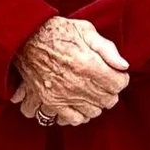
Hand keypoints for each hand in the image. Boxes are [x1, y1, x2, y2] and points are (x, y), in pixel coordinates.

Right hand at [13, 16, 128, 126]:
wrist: (26, 38)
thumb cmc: (58, 32)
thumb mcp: (85, 30)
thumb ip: (107, 49)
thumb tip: (124, 66)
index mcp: (88, 64)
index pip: (119, 84)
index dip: (120, 78)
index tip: (115, 73)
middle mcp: (77, 83)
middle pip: (108, 99)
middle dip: (110, 90)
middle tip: (104, 81)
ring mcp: (64, 95)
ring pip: (94, 111)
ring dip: (97, 102)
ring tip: (92, 91)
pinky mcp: (51, 102)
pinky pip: (74, 119)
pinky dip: (81, 114)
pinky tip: (80, 103)